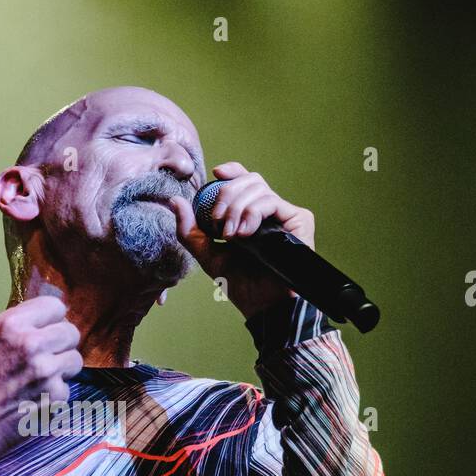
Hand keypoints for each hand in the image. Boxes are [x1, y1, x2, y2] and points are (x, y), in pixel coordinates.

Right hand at [0, 276, 82, 464]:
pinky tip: (33, 401)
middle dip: (61, 345)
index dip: (53, 320)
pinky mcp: (55, 396)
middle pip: (70, 332)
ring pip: (75, 360)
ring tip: (39, 381)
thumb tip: (44, 324)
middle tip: (47, 358)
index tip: (48, 329)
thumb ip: (17, 331)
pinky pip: (67, 388)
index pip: (55, 306)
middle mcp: (30, 343)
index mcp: (10, 324)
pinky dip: (55, 396)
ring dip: (62, 370)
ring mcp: (46, 370)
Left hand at [169, 161, 315, 318]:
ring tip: (231, 235)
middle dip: (227, 196)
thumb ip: (190, 230)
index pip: (245, 179)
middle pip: (249, 180)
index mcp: (251, 214)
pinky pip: (272, 201)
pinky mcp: (300, 220)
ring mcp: (286, 215)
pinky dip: (253, 213)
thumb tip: (175, 201)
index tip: (216, 173)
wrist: (261, 304)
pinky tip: (245, 234)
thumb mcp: (207, 254)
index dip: (233, 171)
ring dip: (237, 208)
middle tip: (218, 223)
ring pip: (259, 188)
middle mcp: (271, 211)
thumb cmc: (239, 283)